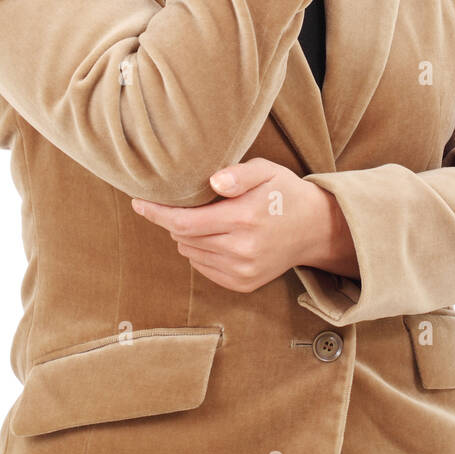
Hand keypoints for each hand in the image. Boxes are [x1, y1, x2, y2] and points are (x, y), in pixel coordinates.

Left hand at [130, 157, 358, 292]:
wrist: (315, 228)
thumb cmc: (285, 193)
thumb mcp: (267, 170)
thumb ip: (238, 173)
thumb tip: (212, 182)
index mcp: (244, 218)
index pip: (184, 222)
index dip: (157, 213)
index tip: (139, 202)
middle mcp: (242, 249)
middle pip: (183, 237)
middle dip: (174, 220)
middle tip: (184, 202)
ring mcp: (243, 271)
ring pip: (191, 252)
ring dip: (187, 235)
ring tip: (208, 218)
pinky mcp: (244, 283)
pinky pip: (203, 267)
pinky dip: (200, 251)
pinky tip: (217, 236)